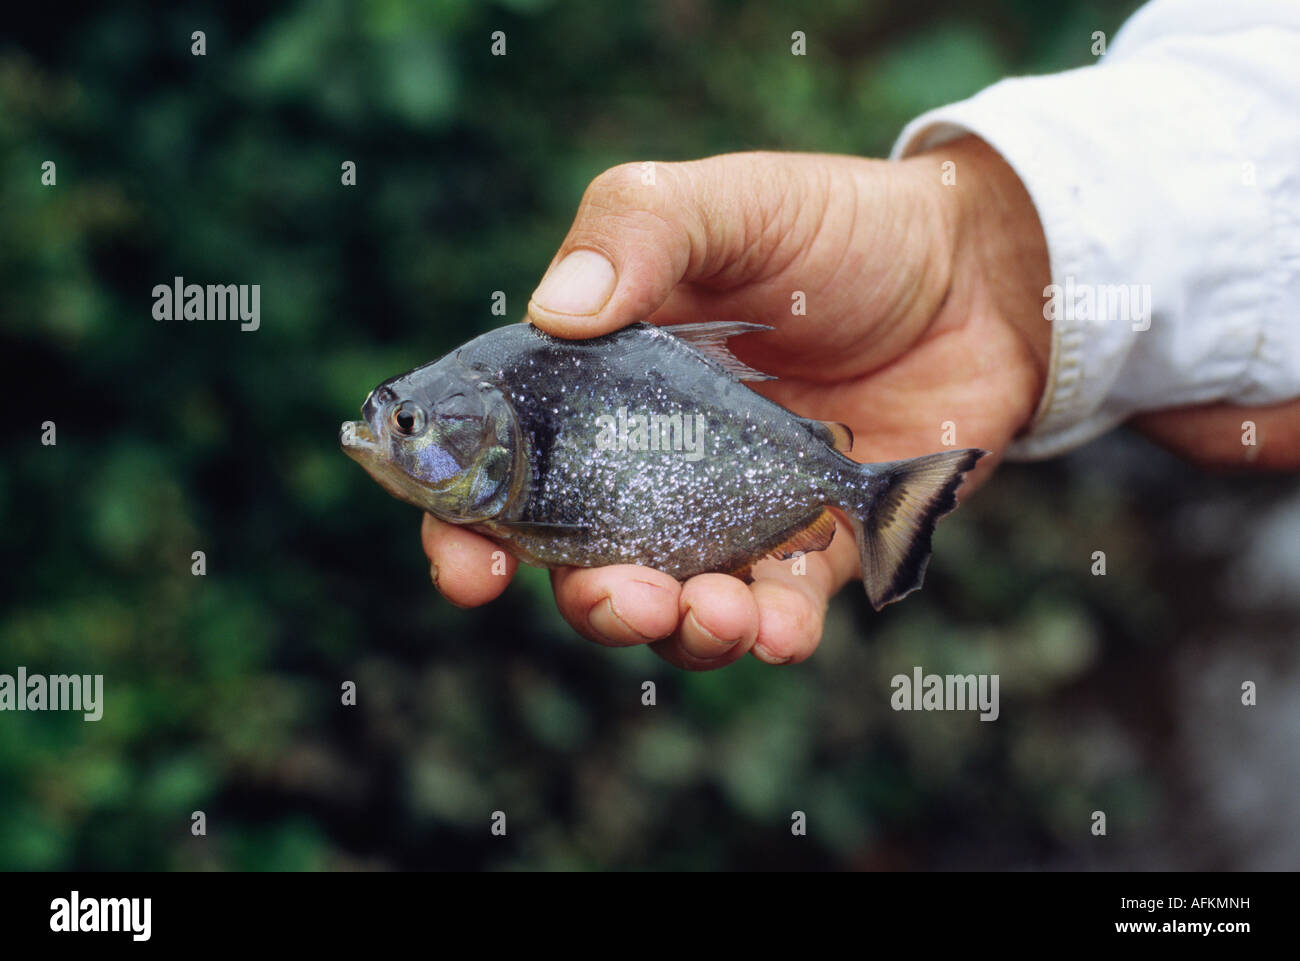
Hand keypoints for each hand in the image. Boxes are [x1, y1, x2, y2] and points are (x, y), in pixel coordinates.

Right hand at [422, 137, 1052, 667]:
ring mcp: (735, 512)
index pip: (509, 469)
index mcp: (603, 386)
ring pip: (678, 603)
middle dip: (592, 601)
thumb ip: (637, 232)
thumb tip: (555, 311)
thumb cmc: (838, 227)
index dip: (470, 528)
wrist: (980, 273)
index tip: (471, 570)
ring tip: (713, 615)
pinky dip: (771, 635)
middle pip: (586, 561)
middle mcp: (655, 461)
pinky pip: (780, 611)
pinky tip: (777, 631)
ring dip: (680, 632)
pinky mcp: (816, 546)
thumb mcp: (727, 204)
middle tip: (626, 600)